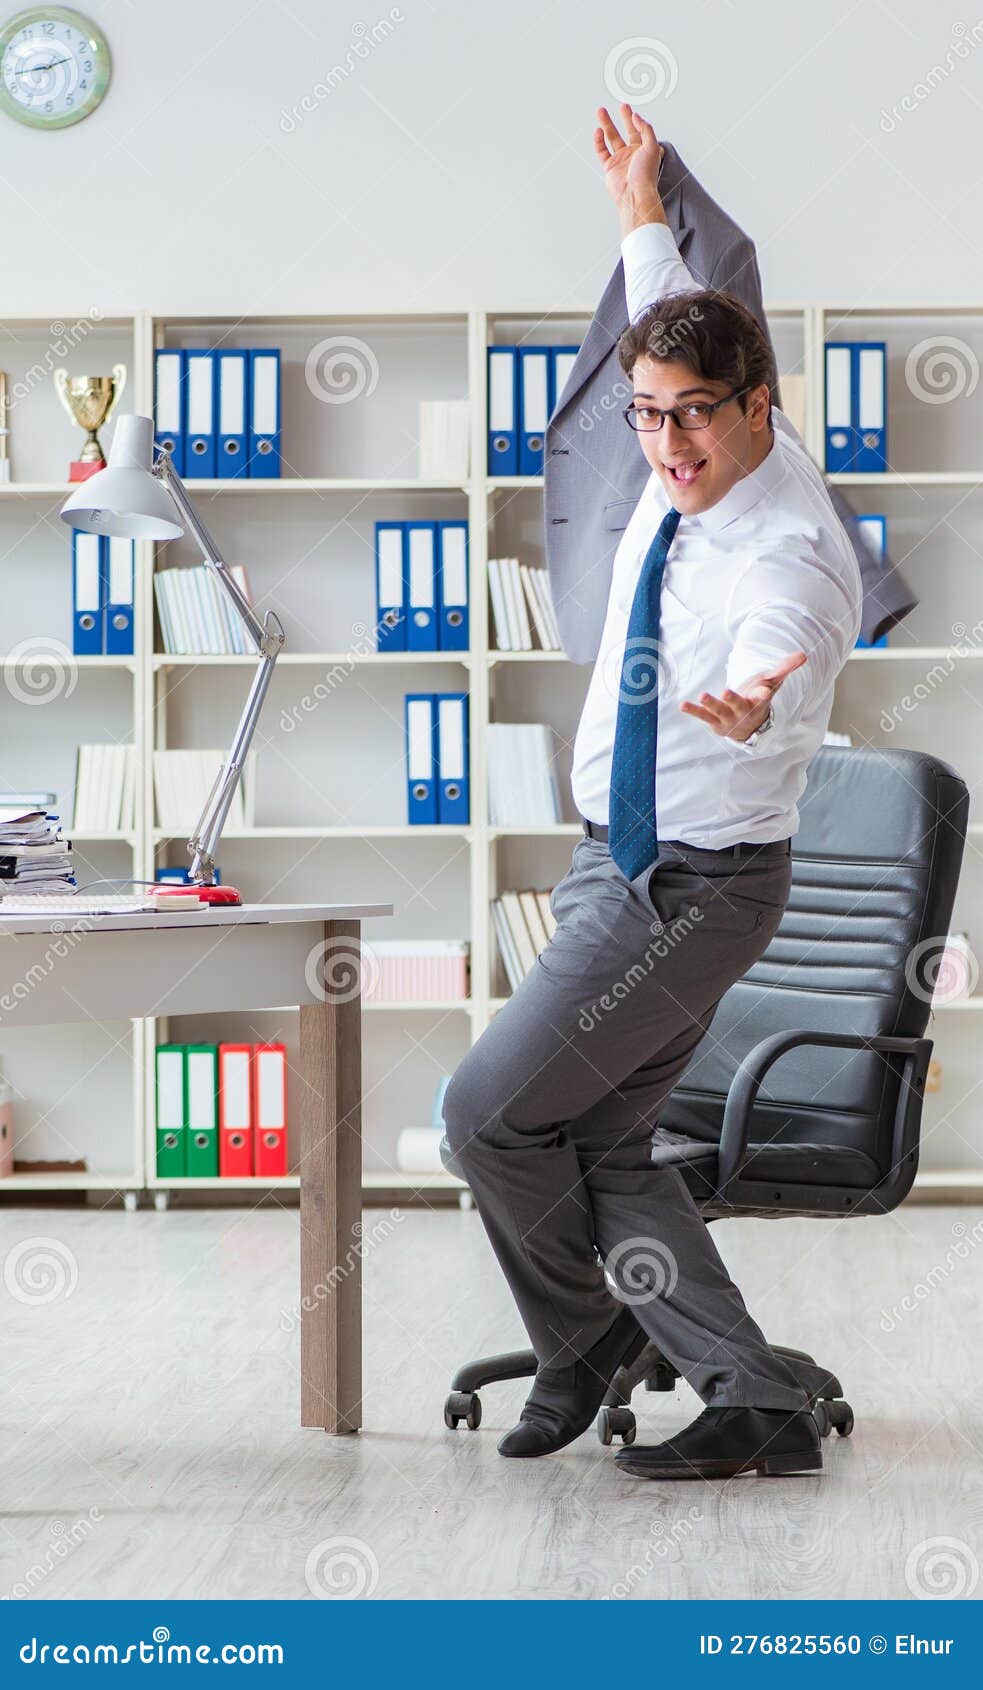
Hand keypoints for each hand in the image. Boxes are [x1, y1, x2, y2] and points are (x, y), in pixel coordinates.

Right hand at [594, 104, 666, 236]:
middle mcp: (632, 154)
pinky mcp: (609, 167)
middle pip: (626, 131)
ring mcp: (620, 160)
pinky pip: (602, 151)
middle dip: (622, 118)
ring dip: (606, 124)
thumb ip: (646, 129)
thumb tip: (636, 116)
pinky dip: (599, 141)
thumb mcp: (652, 146)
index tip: (630, 109)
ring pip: (611, 138)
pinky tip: (598, 131)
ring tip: (600, 111)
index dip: (635, 119)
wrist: (634, 194)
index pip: (639, 130)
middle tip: (620, 106)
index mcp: (644, 149)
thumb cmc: (646, 174)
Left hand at [679, 652, 806, 740]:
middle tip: (726, 692)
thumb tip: (804, 654)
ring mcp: (727, 717)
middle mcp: (743, 712)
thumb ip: (785, 668)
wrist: (749, 726)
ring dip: (710, 704)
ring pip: (719, 711)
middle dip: (732, 699)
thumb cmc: (759, 699)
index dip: (763, 694)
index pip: (763, 697)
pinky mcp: (714, 721)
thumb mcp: (773, 683)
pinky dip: (693, 710)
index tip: (765, 691)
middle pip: (738, 705)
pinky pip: (703, 716)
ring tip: (703, 695)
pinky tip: (683, 705)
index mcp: (758, 702)